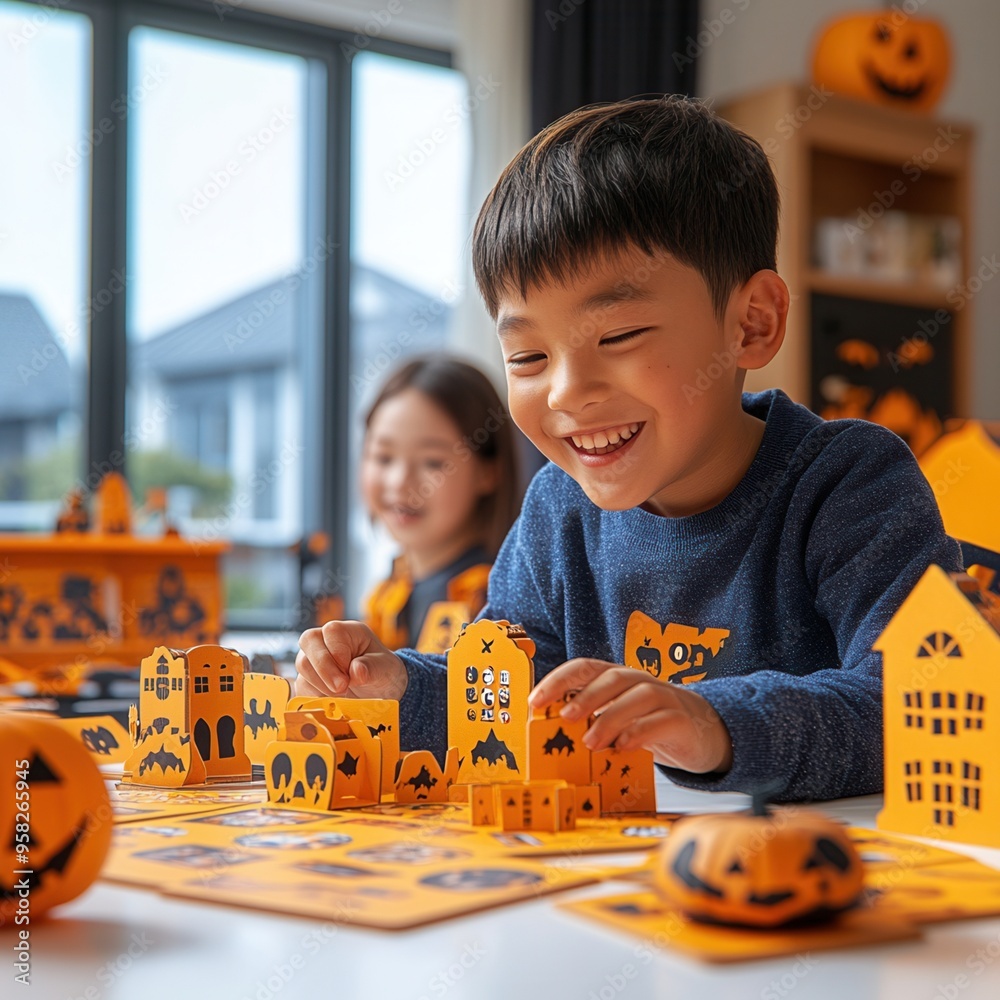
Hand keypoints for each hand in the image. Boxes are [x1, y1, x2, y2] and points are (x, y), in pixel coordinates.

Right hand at [295, 620, 407, 701]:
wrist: (380, 693)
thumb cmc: (384, 674)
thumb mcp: (386, 670)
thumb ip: (372, 668)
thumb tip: (355, 671)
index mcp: (349, 631)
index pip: (332, 631)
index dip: (337, 654)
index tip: (351, 675)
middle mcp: (327, 640)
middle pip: (308, 641)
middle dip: (324, 669)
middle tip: (342, 688)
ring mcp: (314, 658)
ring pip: (303, 664)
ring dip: (322, 684)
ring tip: (344, 694)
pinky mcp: (308, 678)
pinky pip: (301, 685)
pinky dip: (316, 696)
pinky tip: (333, 701)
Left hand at [528, 658, 732, 774]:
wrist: (705, 731)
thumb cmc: (652, 724)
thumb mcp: (620, 720)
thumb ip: (592, 721)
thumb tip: (550, 733)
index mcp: (619, 679)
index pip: (585, 668)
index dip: (558, 681)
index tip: (536, 700)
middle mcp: (640, 682)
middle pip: (611, 678)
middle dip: (585, 696)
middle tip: (565, 717)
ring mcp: (664, 698)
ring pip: (637, 697)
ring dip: (610, 717)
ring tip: (592, 742)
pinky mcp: (681, 720)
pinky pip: (661, 721)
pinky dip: (640, 732)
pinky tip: (623, 747)